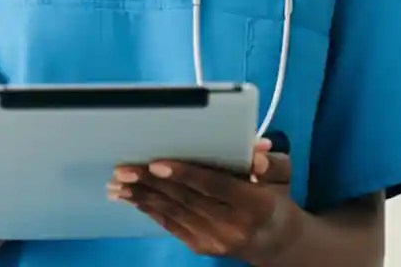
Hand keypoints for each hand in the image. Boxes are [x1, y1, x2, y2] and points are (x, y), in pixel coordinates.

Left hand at [107, 138, 301, 263]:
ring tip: (119, 184)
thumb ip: (270, 163)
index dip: (185, 174)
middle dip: (152, 183)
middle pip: (186, 200)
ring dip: (143, 197)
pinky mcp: (201, 248)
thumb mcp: (282, 176)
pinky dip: (149, 209)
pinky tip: (132, 198)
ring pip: (173, 214)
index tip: (157, 163)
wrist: (275, 242)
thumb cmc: (274, 198)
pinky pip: (170, 225)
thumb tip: (255, 151)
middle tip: (124, 168)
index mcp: (255, 205)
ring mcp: (214, 240)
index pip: (215, 186)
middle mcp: (233, 226)